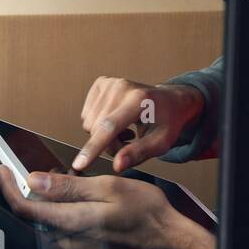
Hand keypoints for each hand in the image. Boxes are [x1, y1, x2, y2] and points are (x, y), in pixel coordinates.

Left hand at [0, 165, 215, 248]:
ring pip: (47, 224)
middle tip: (36, 170)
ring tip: (61, 181)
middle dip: (27, 192)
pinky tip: (77, 200)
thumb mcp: (109, 187)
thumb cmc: (146, 212)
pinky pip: (62, 232)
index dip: (8, 187)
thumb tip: (34, 181)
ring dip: (46, 203)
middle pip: (32, 218)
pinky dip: (60, 213)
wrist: (168, 243)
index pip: (24, 208)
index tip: (3, 169)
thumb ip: (69, 187)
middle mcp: (68, 241)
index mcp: (71, 222)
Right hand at [74, 77, 203, 172]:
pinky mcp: (101, 83)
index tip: (79, 165)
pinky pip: (86, 115)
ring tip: (125, 132)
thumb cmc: (167, 122)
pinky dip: (98, 124)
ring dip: (103, 136)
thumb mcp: (161, 142)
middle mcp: (121, 86)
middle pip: (97, 129)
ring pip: (89, 124)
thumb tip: (117, 166)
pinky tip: (116, 122)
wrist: (170, 101)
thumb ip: (139, 153)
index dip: (93, 148)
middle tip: (129, 144)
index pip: (109, 127)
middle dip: (109, 145)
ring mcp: (110, 83)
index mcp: (139, 100)